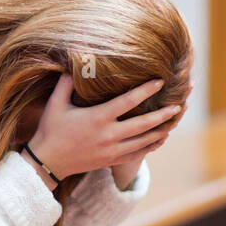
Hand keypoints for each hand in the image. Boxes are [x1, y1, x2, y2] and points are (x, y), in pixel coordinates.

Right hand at [26, 73, 180, 180]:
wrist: (47, 163)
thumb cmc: (50, 130)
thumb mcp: (55, 104)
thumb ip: (65, 83)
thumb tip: (73, 62)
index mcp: (97, 118)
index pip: (128, 102)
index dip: (146, 91)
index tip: (160, 81)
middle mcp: (108, 135)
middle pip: (143, 124)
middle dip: (163, 114)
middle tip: (179, 105)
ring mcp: (111, 150)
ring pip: (143, 141)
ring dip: (161, 131)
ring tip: (174, 121)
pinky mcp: (110, 160)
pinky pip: (137, 154)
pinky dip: (151, 146)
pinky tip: (160, 139)